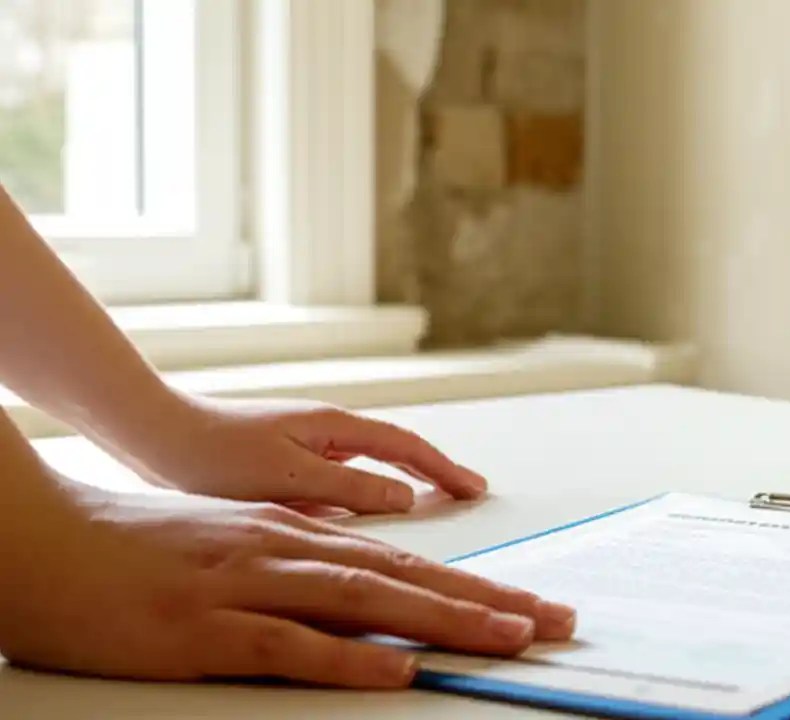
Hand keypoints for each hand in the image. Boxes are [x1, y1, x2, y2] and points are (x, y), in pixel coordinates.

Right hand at [0, 483, 574, 687]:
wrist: (43, 541)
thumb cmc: (135, 551)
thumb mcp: (231, 549)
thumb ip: (296, 566)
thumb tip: (359, 597)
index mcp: (294, 536)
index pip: (404, 563)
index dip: (475, 586)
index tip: (532, 606)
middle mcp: (284, 551)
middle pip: (405, 577)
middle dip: (487, 600)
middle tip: (555, 621)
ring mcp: (245, 587)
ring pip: (365, 600)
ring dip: (444, 619)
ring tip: (509, 636)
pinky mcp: (202, 630)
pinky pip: (287, 644)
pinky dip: (347, 656)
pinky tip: (396, 667)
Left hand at [114, 395, 486, 514]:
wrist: (154, 435)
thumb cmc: (214, 456)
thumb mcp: (291, 478)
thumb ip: (352, 487)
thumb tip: (405, 496)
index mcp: (335, 426)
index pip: (407, 447)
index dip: (445, 470)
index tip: (476, 488)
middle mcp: (327, 430)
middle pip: (396, 450)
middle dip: (435, 470)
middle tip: (469, 492)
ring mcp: (307, 443)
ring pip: (370, 462)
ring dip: (405, 478)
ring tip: (433, 499)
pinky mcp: (285, 460)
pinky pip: (343, 474)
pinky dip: (368, 488)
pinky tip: (366, 507)